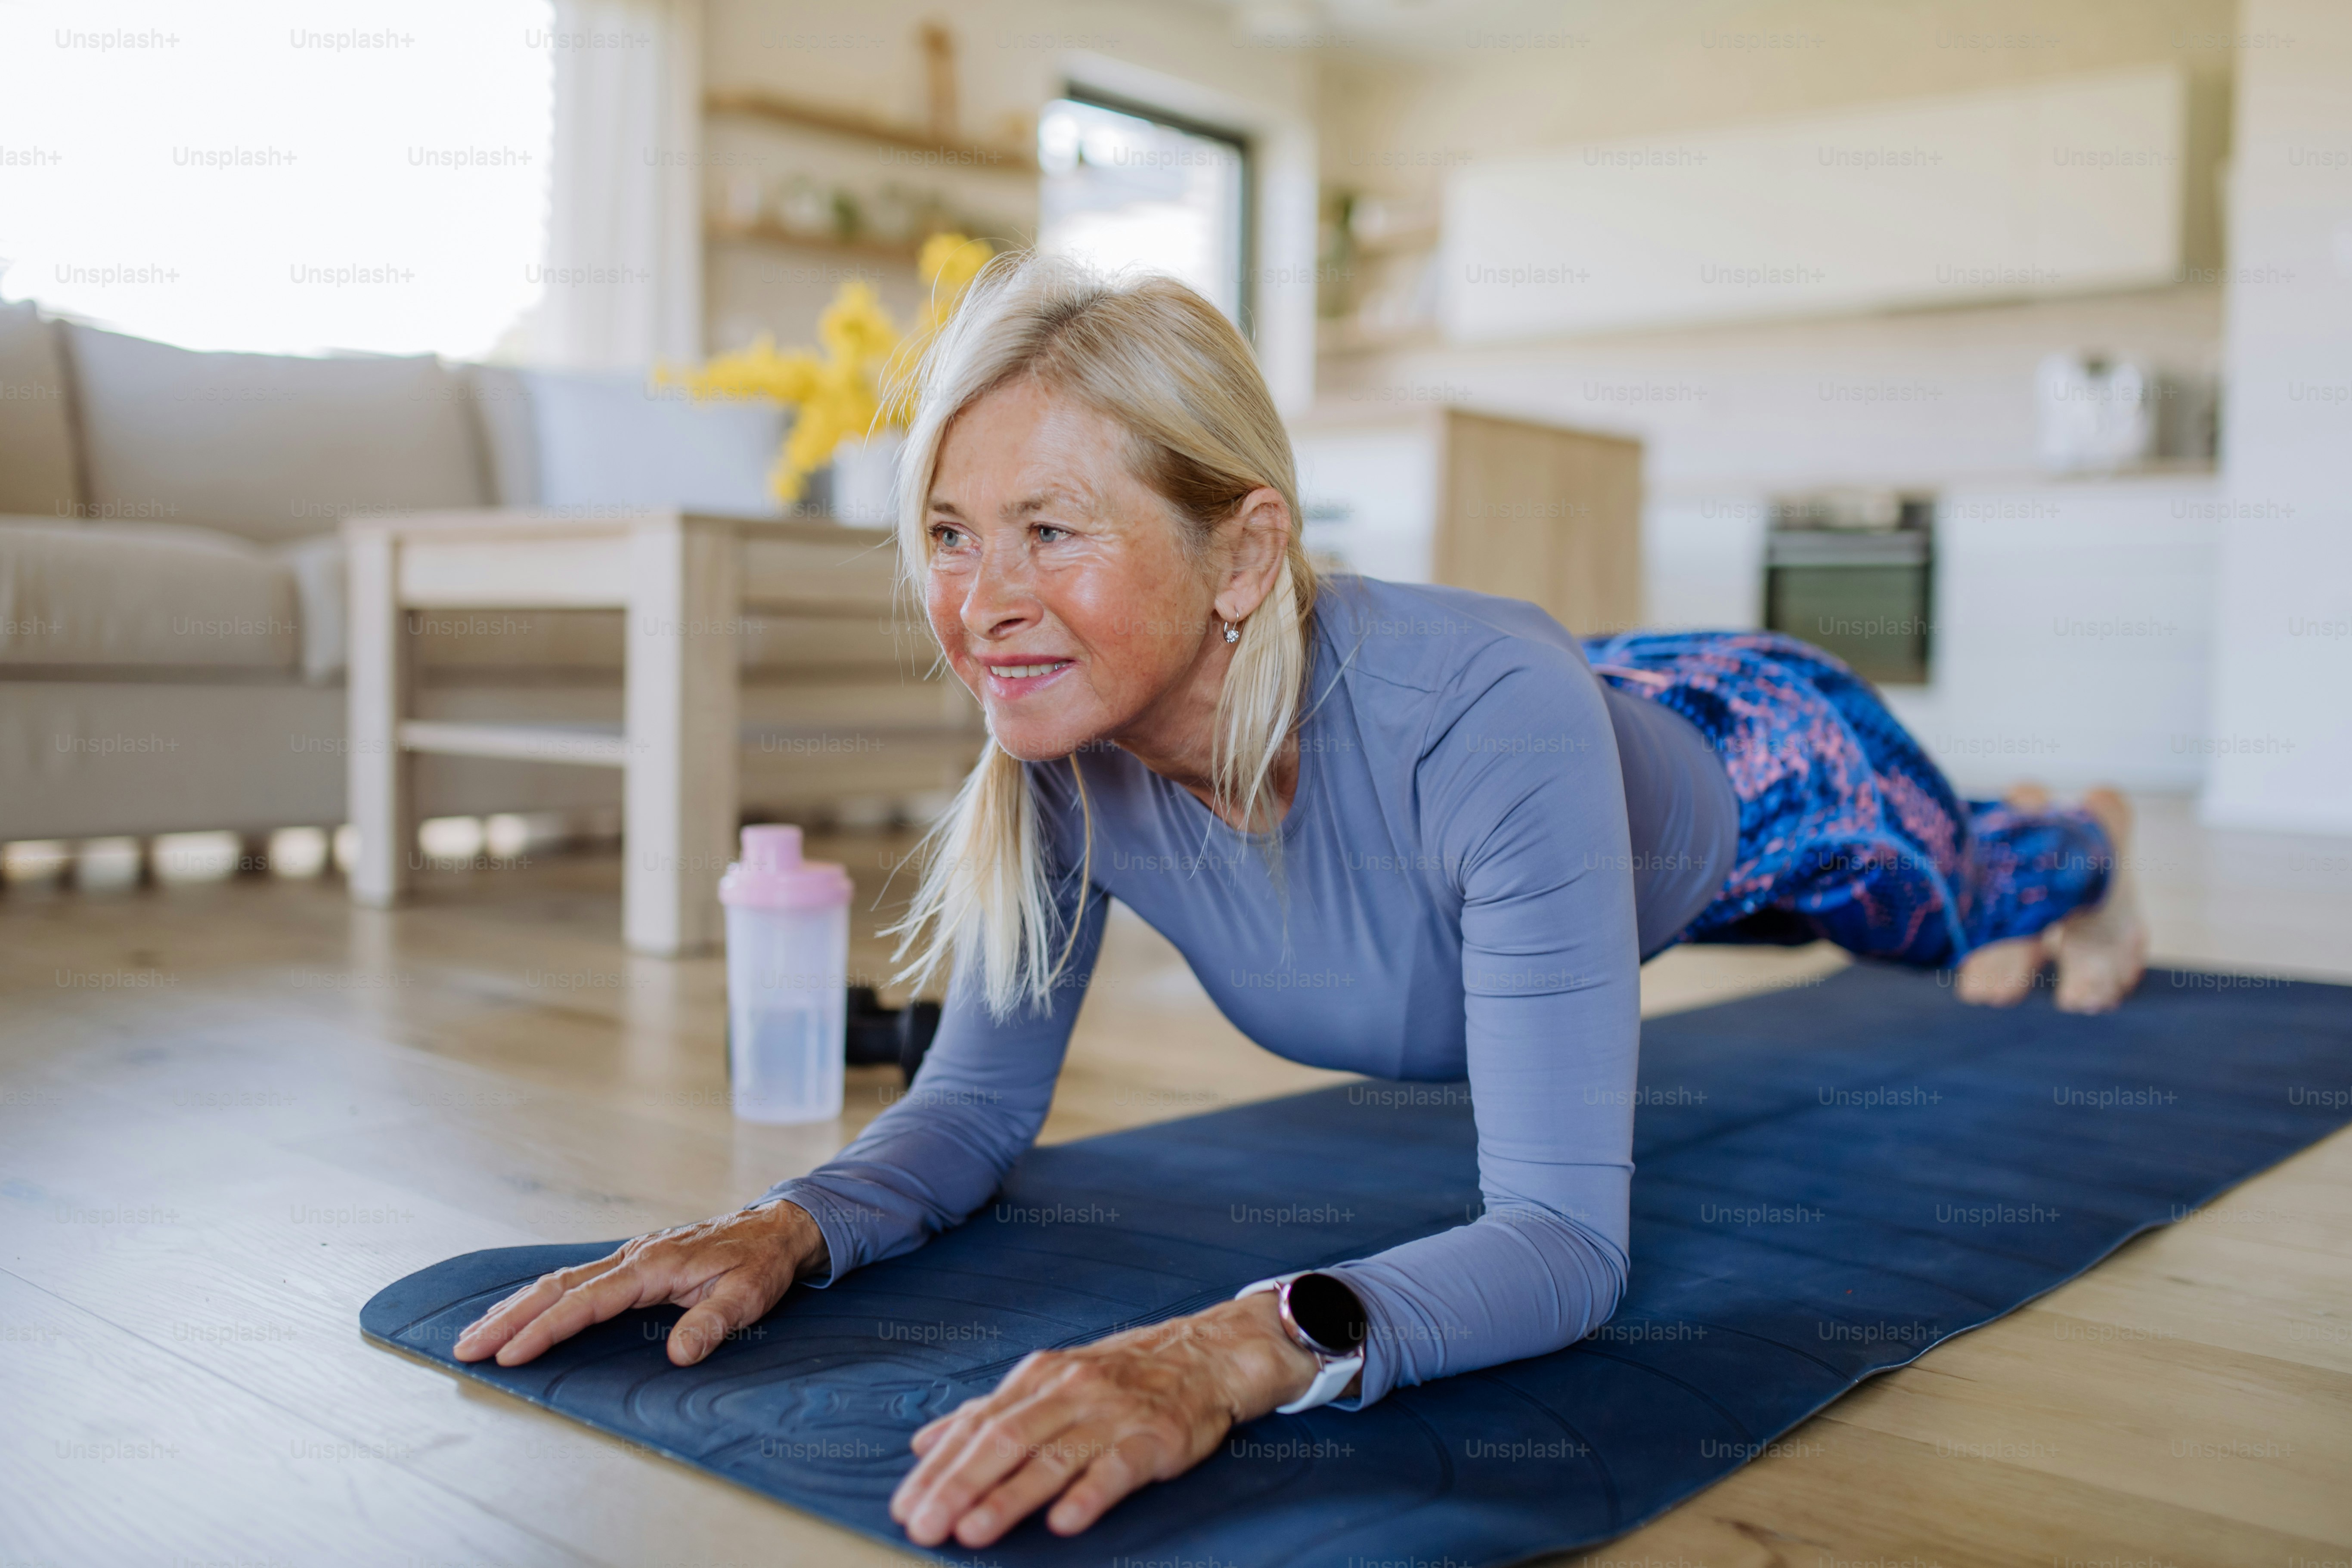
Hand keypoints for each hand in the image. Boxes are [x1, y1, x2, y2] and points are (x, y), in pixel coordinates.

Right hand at [453, 1199, 825, 1368]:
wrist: (775, 1229)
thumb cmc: (760, 1263)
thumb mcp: (749, 1295)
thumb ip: (713, 1323)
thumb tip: (679, 1354)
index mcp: (654, 1266)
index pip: (587, 1302)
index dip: (547, 1330)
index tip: (510, 1354)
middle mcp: (633, 1257)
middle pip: (558, 1288)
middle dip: (508, 1318)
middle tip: (466, 1348)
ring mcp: (629, 1257)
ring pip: (560, 1281)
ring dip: (516, 1307)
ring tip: (475, 1333)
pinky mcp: (631, 1263)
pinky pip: (576, 1279)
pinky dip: (541, 1297)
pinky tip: (520, 1312)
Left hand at [889, 1292, 1323, 1547]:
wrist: (1206, 1356)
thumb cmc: (1118, 1377)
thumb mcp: (1048, 1383)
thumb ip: (987, 1412)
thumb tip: (923, 1442)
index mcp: (1038, 1378)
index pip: (976, 1425)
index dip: (937, 1469)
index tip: (903, 1507)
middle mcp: (1070, 1391)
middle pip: (1005, 1438)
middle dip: (959, 1485)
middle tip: (923, 1527)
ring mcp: (1113, 1413)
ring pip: (1053, 1456)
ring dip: (1010, 1496)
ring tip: (972, 1531)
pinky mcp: (1154, 1437)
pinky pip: (1118, 1467)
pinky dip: (1089, 1493)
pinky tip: (1064, 1522)